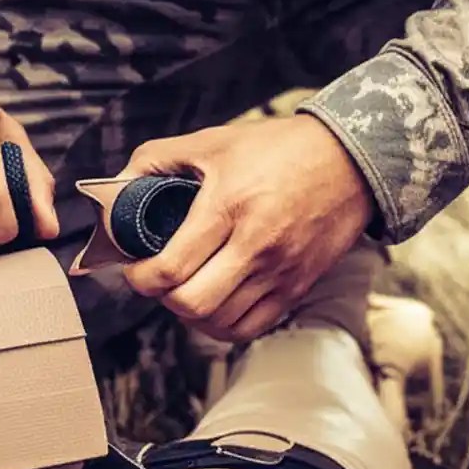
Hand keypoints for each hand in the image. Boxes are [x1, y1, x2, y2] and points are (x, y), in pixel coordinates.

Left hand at [120, 113, 374, 341]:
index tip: (135, 267)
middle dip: (162, 297)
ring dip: (191, 313)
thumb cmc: (279, 148)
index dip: (140, 277)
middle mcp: (256, 245)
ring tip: (185, 288)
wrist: (350, 160)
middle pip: (192, 304)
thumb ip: (158, 158)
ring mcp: (280, 272)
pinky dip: (222, 325)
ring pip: (219, 324)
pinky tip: (214, 303)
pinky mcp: (297, 288)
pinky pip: (249, 328)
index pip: (171, 268)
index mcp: (229, 205)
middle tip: (158, 279)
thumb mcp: (214, 140)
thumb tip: (117, 183)